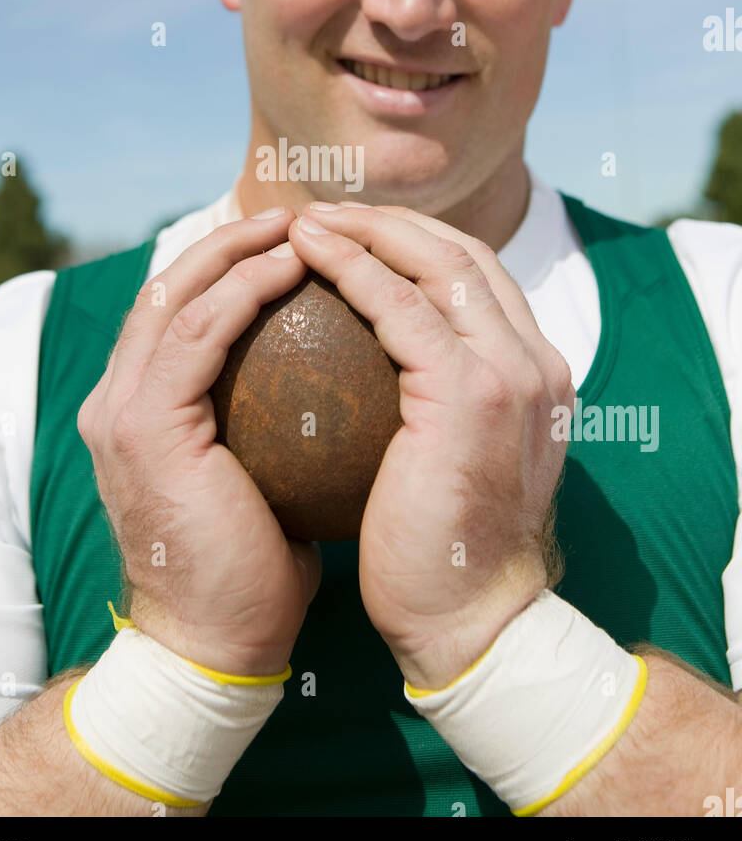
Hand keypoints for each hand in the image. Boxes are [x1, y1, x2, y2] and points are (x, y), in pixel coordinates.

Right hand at [77, 211, 321, 675]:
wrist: (217, 643)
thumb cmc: (255, 566)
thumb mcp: (260, 475)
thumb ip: (267, 421)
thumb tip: (334, 382)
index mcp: (139, 407)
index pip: (181, 310)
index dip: (231, 263)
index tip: (299, 242)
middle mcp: (116, 397)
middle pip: (171, 284)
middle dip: (234, 237)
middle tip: (303, 215)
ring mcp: (120, 408)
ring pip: (178, 292)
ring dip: (240, 247)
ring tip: (302, 224)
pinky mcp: (141, 425)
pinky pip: (199, 333)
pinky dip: (244, 289)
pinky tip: (294, 266)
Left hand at [288, 203, 573, 690]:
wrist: (469, 624)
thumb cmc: (440, 557)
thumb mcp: (449, 465)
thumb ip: (433, 408)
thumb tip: (376, 381)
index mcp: (535, 373)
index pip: (475, 280)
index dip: (414, 245)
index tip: (352, 238)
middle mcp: (535, 360)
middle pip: (462, 254)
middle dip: (391, 222)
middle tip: (322, 216)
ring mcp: (511, 371)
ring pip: (436, 262)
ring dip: (367, 230)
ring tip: (306, 222)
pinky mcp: (471, 390)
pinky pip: (400, 306)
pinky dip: (353, 269)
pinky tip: (307, 256)